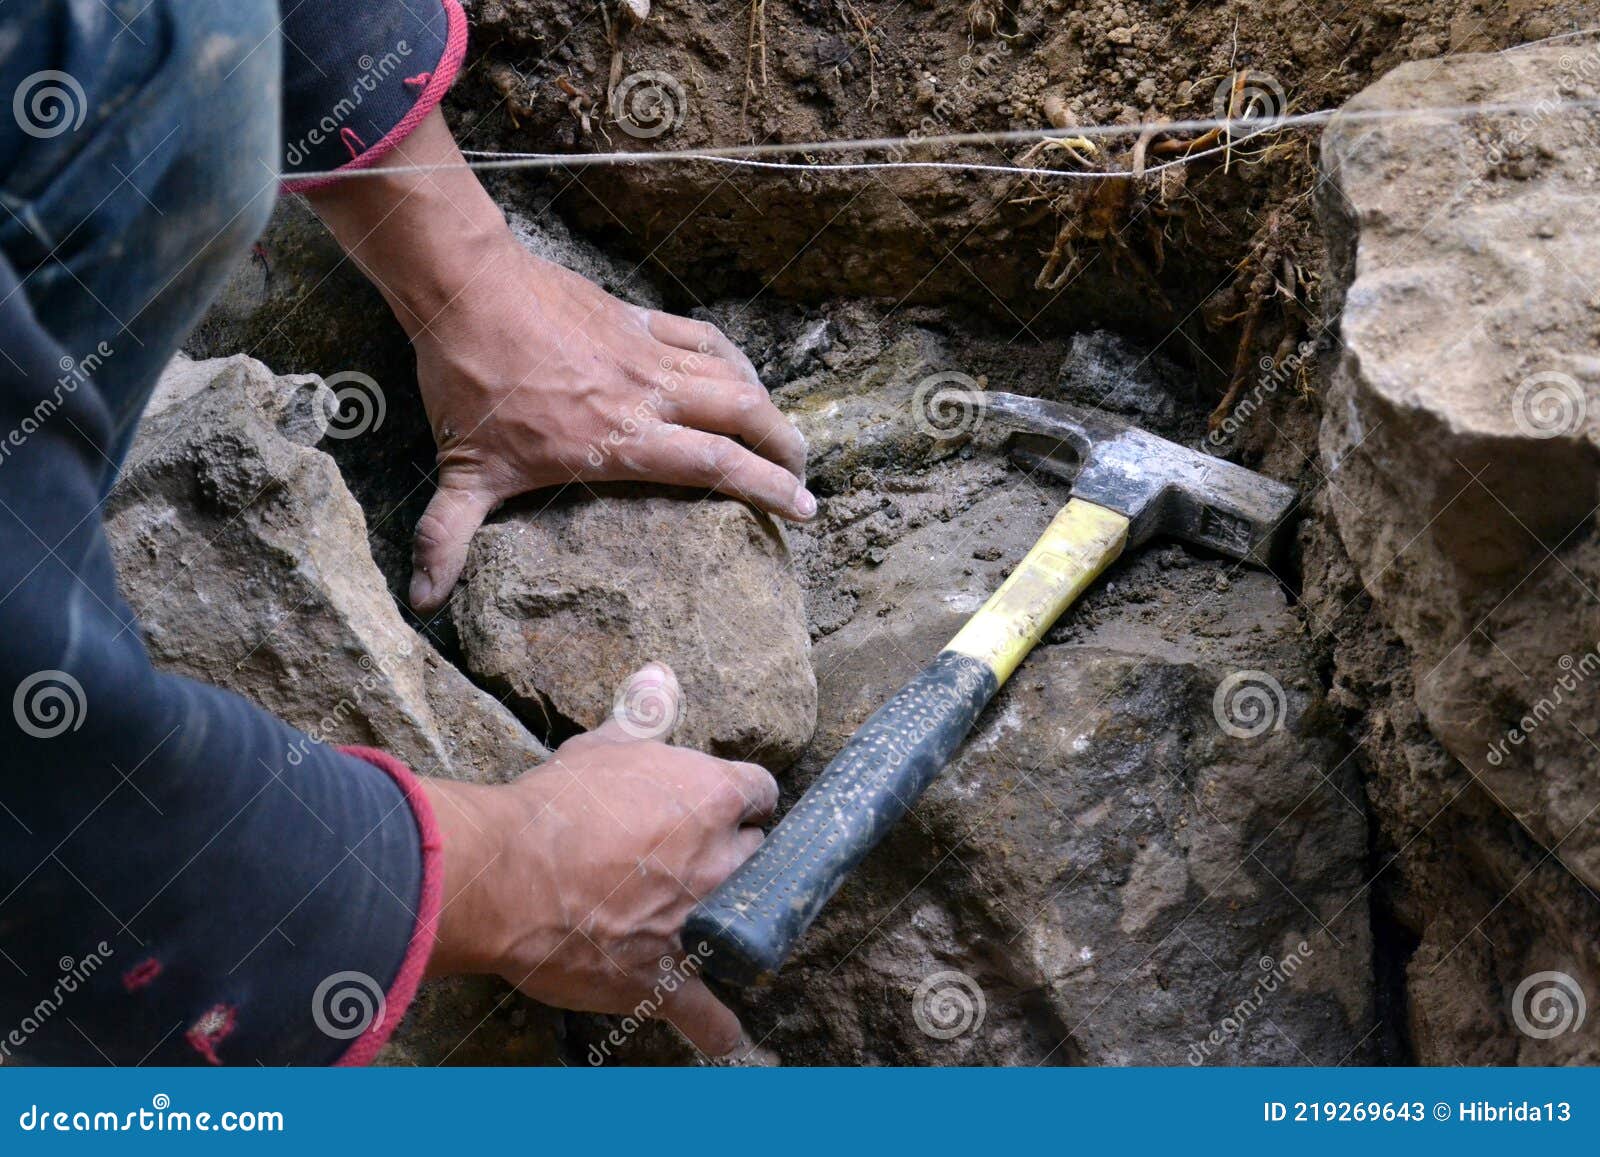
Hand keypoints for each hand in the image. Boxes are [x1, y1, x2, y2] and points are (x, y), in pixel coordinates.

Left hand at [305, 109, 812, 614]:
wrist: (466, 289)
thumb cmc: (469, 381)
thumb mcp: (463, 470)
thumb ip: (448, 537)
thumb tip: (422, 599)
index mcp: (620, 441)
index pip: (716, 466)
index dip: (768, 489)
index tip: (804, 510)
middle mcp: (648, 397)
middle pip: (744, 419)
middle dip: (785, 451)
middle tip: (804, 478)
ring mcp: (648, 354)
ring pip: (734, 378)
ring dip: (769, 408)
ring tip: (786, 435)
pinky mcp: (638, 320)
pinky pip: (704, 339)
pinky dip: (733, 359)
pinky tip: (742, 373)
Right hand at [420, 662, 775, 1054]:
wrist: (510, 874)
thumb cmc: (555, 805)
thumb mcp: (604, 747)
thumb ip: (643, 714)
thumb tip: (661, 674)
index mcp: (713, 796)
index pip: (760, 791)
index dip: (744, 797)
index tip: (732, 804)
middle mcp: (721, 859)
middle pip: (760, 855)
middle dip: (739, 855)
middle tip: (706, 858)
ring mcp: (701, 922)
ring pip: (745, 923)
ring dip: (732, 921)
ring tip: (716, 921)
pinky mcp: (668, 977)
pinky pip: (707, 1011)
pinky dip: (716, 1025)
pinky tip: (725, 1032)